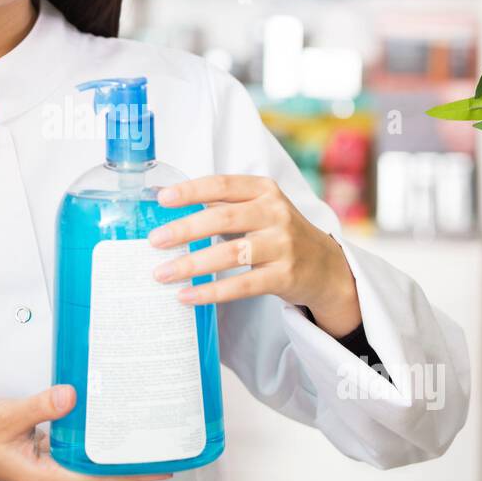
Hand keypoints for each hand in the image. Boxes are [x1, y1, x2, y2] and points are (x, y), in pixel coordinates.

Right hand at [0, 385, 172, 480]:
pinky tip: (103, 415)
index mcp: (44, 477)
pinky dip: (87, 432)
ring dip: (107, 442)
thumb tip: (72, 396)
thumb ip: (41, 407)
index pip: (97, 476)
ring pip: (84, 455)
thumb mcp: (7, 416)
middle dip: (125, 453)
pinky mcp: (39, 453)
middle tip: (158, 436)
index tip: (160, 465)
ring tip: (139, 424)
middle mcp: (49, 476)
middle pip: (96, 467)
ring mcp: (44, 466)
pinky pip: (71, 444)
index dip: (130, 471)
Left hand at [148, 174, 364, 337]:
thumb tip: (170, 205)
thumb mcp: (259, 209)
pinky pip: (242, 285)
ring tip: (162, 273)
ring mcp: (282, 245)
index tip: (162, 199)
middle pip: (223, 218)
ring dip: (192, 264)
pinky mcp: (285, 275)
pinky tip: (187, 296)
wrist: (326, 267)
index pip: (222, 184)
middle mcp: (275, 213)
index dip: (191, 190)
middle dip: (184, 229)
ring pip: (230, 253)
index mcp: (264, 190)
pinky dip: (211, 291)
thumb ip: (223, 205)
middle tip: (155, 240)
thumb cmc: (279, 234)